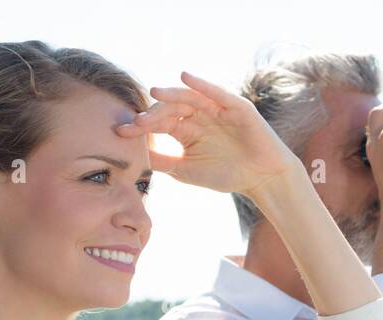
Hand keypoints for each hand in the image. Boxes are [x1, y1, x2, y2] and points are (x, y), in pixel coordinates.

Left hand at [116, 71, 300, 197]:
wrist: (261, 178)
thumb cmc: (226, 175)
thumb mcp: (186, 171)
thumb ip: (162, 161)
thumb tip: (134, 156)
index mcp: (186, 130)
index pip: (159, 123)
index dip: (141, 126)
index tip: (121, 131)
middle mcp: (198, 115)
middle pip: (171, 108)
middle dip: (153, 114)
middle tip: (137, 121)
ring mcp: (216, 108)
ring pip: (189, 98)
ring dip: (172, 94)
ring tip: (154, 92)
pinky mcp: (235, 106)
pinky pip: (216, 92)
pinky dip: (201, 84)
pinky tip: (185, 77)